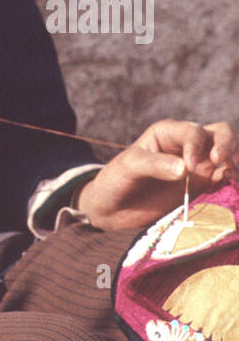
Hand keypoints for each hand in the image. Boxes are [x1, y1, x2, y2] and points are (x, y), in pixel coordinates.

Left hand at [77, 120, 237, 230]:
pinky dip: (234, 181)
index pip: (194, 131)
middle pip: (221, 132)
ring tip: (232, 174)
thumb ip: (155, 165)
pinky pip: (226, 180)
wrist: (113, 209)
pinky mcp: (205, 188)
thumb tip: (186, 169)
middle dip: (227, 144)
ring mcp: (200, 167)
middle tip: (224, 162)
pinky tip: (232, 188)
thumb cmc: (118, 180)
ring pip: (229, 154)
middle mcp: (188, 146)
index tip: (189, 168)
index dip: (196, 146)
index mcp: (169, 133)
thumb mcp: (129, 167)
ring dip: (236, 159)